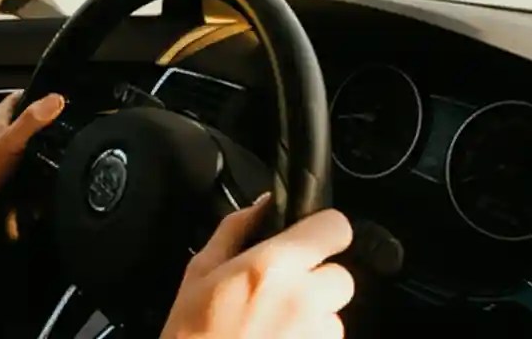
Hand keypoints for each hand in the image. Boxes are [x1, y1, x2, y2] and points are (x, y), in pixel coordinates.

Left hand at [0, 90, 64, 215]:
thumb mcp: (9, 141)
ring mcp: (5, 157)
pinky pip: (33, 172)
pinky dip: (44, 174)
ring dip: (49, 152)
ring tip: (73, 153)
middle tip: (75, 128)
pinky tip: (58, 177)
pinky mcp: (10, 178)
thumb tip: (57, 97)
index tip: (66, 97)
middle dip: (50, 126)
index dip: (41, 93)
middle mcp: (1, 134)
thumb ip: (32, 120)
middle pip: (31, 123)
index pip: (21, 96)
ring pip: (34, 148)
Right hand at [161, 197, 354, 338]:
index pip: (336, 228)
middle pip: (341, 276)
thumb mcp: (199, 273)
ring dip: (314, 318)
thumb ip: (235, 229)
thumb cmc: (191, 337)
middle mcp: (304, 300)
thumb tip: (263, 205)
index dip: (323, 232)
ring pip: (335, 315)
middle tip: (282, 294)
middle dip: (317, 282)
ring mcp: (317, 336)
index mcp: (273, 267)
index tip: (309, 240)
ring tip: (274, 328)